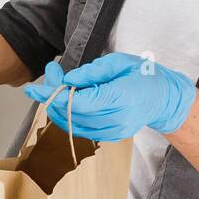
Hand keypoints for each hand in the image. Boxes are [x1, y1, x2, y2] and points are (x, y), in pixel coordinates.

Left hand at [23, 54, 195, 140]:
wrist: (164, 99)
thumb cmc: (144, 75)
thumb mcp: (120, 62)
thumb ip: (93, 71)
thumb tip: (69, 80)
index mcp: (120, 98)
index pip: (77, 102)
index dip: (53, 95)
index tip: (35, 88)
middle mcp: (116, 120)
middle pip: (71, 114)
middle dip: (53, 96)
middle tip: (50, 74)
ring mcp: (113, 131)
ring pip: (72, 124)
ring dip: (58, 106)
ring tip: (58, 83)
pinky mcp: (110, 136)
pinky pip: (80, 128)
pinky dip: (69, 115)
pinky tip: (69, 98)